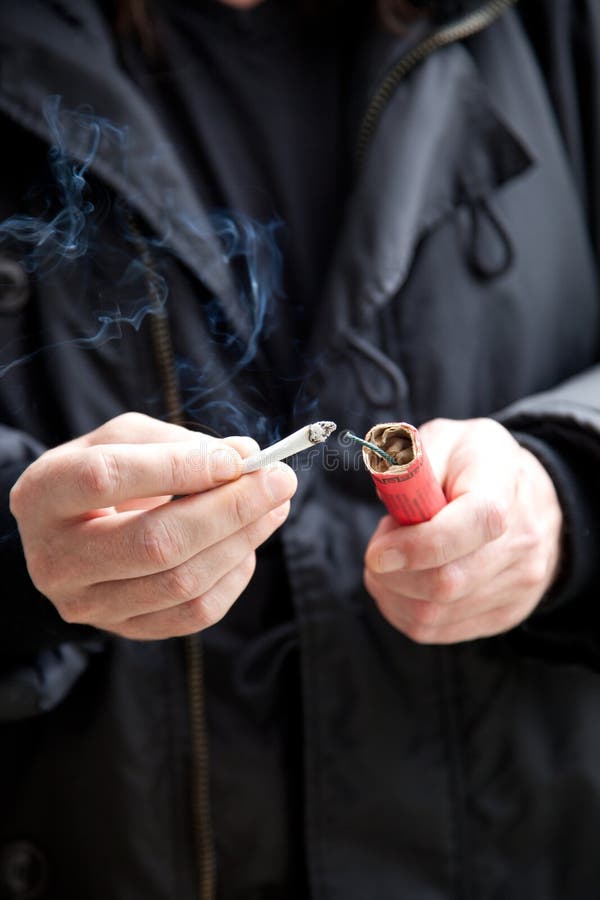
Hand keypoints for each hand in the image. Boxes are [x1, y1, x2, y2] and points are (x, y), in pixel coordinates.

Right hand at [9, 412, 296, 639]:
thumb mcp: (125, 440)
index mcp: (44, 495)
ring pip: (183, 583)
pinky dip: (233, 576)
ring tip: (274, 507)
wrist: (72, 532)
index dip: (179, 467)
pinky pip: (194, 614)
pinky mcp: (123, 630)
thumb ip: (180, 443)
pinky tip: (246, 545)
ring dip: (244, 541)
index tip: (235, 459)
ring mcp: (88, 605)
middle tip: (279, 481)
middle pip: (156, 543)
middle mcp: (57, 559)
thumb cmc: (102, 474)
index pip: (108, 478)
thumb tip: (244, 456)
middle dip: (231, 510)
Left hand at [364, 417, 562, 643]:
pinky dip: (403, 612)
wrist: (530, 497)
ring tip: (389, 564)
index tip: (376, 552)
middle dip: (392, 575)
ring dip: (392, 594)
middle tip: (377, 552)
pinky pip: (439, 631)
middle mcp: (521, 544)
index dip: (414, 547)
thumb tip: (386, 492)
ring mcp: (518, 585)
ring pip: (435, 614)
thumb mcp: (447, 437)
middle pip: (446, 583)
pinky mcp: (505, 614)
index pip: (467, 529)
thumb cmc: (476, 465)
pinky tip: (400, 585)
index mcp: (503, 490)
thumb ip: (410, 459)